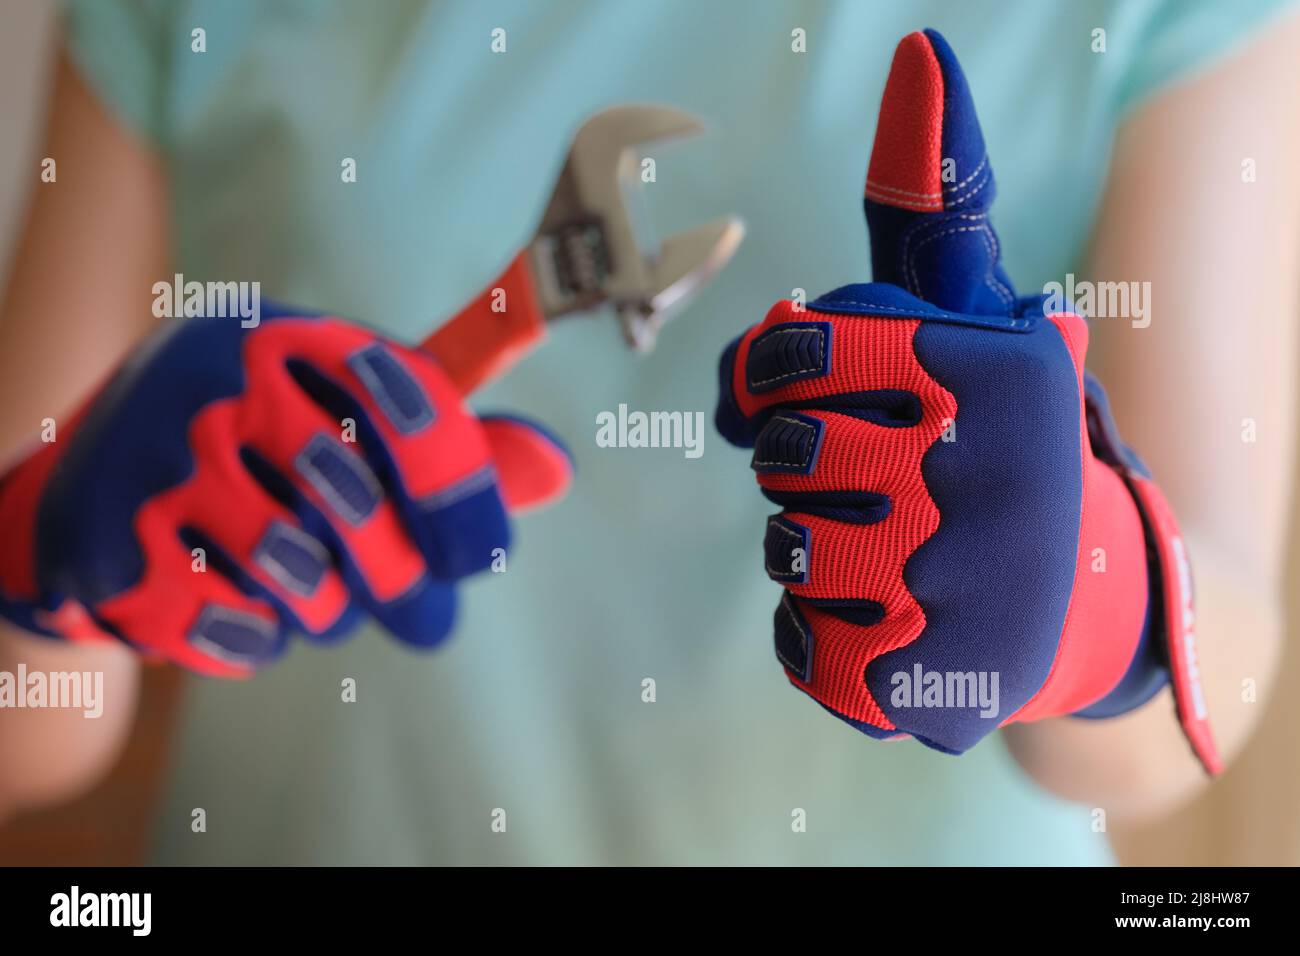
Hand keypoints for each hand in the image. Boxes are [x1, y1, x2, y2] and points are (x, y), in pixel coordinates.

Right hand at [0, 303, 570, 675]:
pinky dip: (258, 637)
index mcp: (294, 336)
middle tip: (426, 621)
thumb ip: (445, 439)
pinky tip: (242, 608)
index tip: (481, 557)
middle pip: (352, 502)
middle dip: (398, 576)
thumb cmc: (259, 449)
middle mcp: (223, 379)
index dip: (458, 487)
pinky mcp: (115, 540)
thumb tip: (554, 468)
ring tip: (314, 595)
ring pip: (300, 575)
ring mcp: (161, 455)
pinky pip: (237, 623)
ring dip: (326, 609)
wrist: (96, 485)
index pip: (406, 398)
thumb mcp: (346, 418)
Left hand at [715, 30, 1215, 769]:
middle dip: (806, 459)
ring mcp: (957, 595)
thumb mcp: (973, 314)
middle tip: (875, 471)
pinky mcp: (921, 689)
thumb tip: (921, 49)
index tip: (818, 381)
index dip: (782, 371)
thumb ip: (932, 203)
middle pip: (780, 453)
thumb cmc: (992, 433)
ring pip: (786, 551)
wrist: (1078, 596)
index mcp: (996, 371)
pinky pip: (797, 643)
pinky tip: (885, 613)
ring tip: (892, 543)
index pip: (791, 351)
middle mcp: (988, 478)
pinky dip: (818, 628)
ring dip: (815, 543)